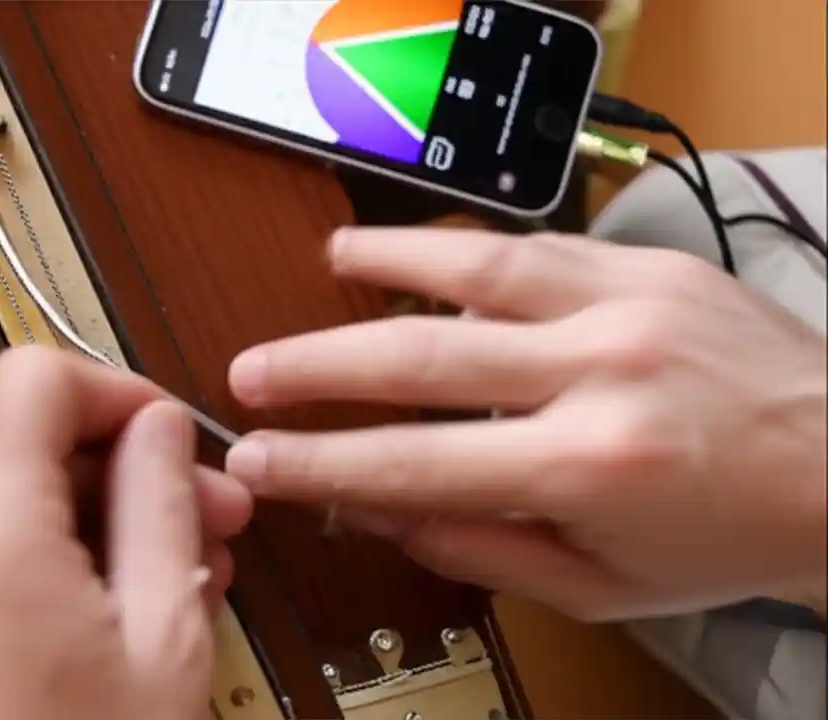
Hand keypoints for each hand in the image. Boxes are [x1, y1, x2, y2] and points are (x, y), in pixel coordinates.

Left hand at [0, 347, 250, 719]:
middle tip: (198, 512)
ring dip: (94, 517)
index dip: (116, 392)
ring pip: (9, 498)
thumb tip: (159, 433)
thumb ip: (162, 503)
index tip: (166, 432)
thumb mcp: (164, 634)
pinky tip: (114, 605)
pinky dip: (50, 558)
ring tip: (168, 571)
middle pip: (24, 441)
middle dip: (121, 467)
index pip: (35, 380)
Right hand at [226, 228, 826, 621]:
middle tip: (254, 374)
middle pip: (422, 358)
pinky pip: (538, 245)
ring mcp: (629, 306)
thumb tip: (386, 512)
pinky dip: (466, 246)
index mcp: (591, 468)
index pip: (414, 464)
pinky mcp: (651, 267)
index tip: (259, 461)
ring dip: (388, 262)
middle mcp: (604, 375)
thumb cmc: (735, 533)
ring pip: (478, 269)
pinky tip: (423, 248)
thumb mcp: (602, 584)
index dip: (320, 465)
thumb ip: (483, 547)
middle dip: (318, 368)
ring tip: (330, 262)